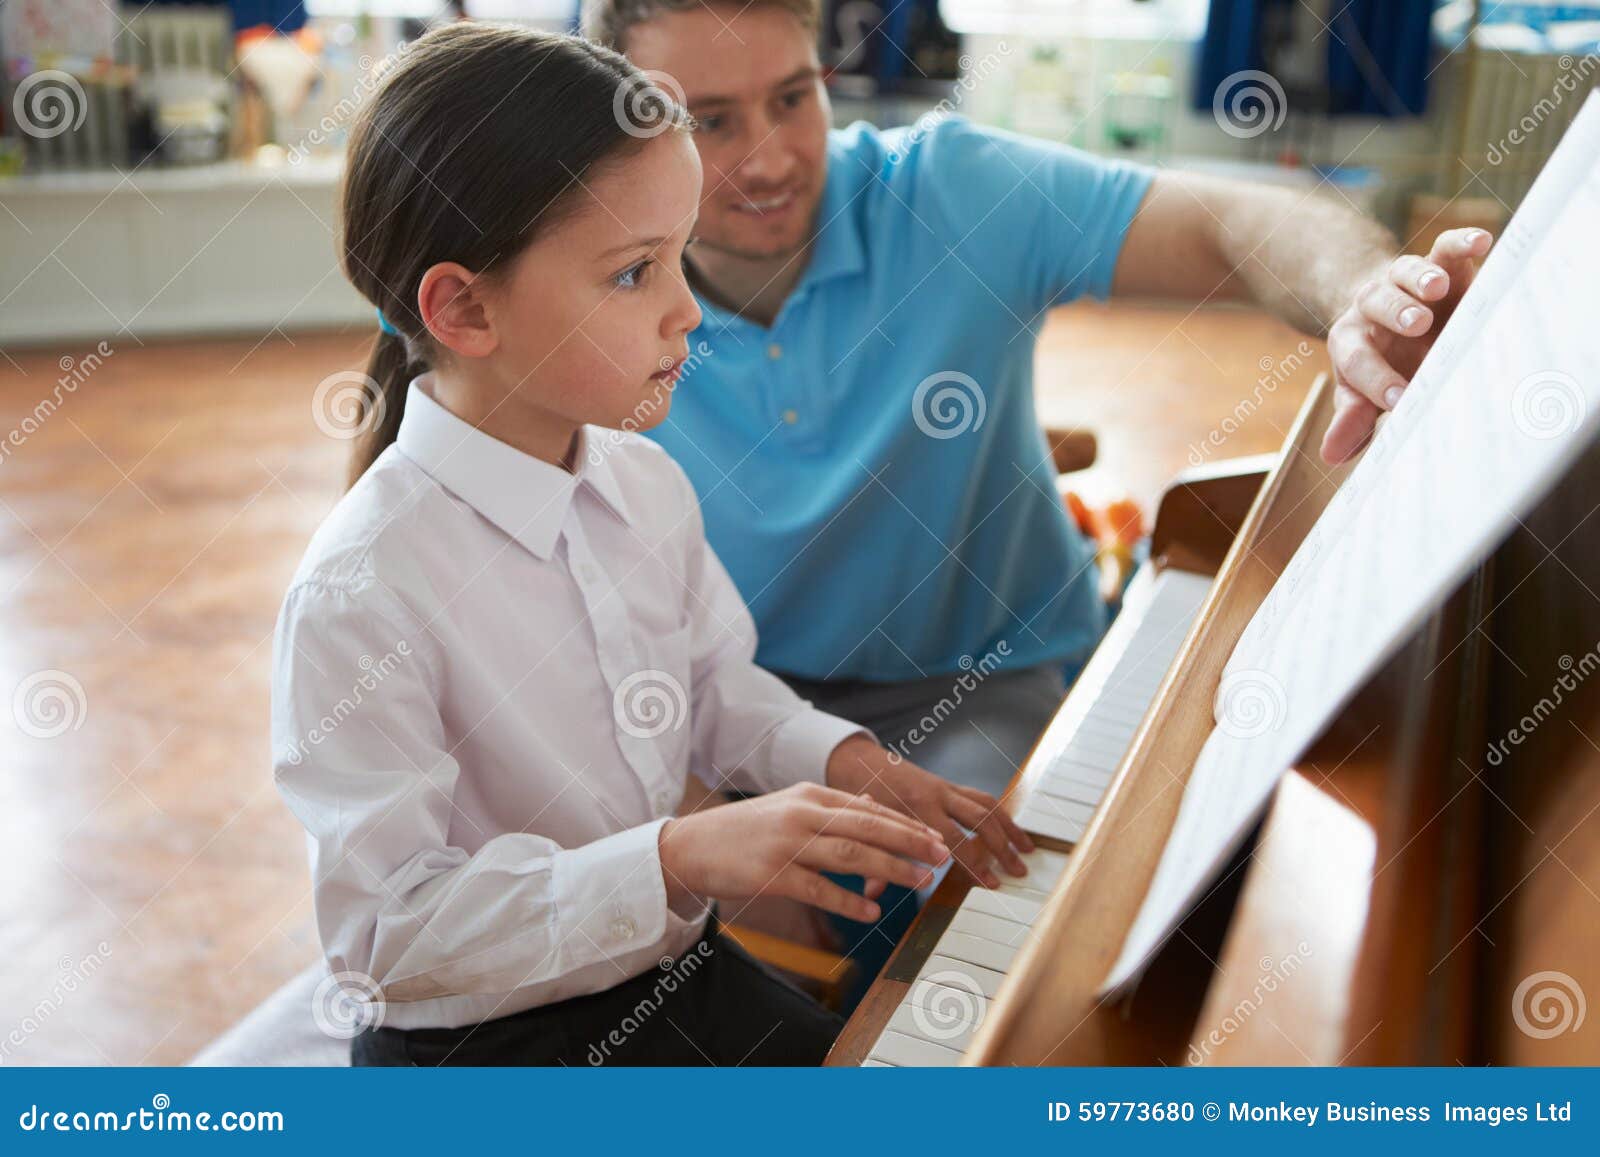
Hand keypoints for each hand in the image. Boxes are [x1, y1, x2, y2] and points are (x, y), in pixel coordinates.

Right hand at [658, 782, 948, 922]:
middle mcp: (802, 815)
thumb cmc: (746, 831)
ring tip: (921, 882)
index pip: (870, 808)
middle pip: (868, 826)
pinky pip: (819, 889)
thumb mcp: (790, 806)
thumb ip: (832, 806)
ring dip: (891, 869)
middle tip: (943, 855)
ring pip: (850, 854)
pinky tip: (872, 914)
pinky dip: (849, 902)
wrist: (692, 846)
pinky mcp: (772, 875)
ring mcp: (786, 844)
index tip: (937, 838)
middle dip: (911, 842)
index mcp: (810, 796)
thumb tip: (875, 805)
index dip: (906, 824)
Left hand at [824, 734, 1034, 889]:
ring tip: (1028, 850)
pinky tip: (1014, 832)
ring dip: (1010, 828)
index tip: (991, 883)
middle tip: (1018, 871)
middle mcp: (936, 794)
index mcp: (915, 806)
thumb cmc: (865, 801)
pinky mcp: (950, 787)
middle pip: (980, 818)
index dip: (973, 863)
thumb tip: (873, 893)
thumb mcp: (866, 830)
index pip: (952, 839)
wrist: (864, 765)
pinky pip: (982, 799)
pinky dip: (1001, 815)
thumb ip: (873, 861)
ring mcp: (945, 788)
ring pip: (987, 805)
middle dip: (1002, 847)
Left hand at [1321, 227, 1493, 463]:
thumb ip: (1352, 416)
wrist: (1382, 307)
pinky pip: (1445, 247)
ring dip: (1421, 277)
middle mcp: (1374, 306)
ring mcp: (1405, 282)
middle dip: (1396, 313)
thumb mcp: (1361, 388)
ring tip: (1436, 286)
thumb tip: (1332, 455)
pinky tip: (1480, 241)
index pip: (1358, 360)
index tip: (1399, 398)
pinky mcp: (1438, 261)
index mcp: (1352, 341)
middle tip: (1415, 324)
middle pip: (1379, 305)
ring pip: (1407, 272)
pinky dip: (1461, 242)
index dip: (1376, 379)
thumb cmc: (1380, 360)